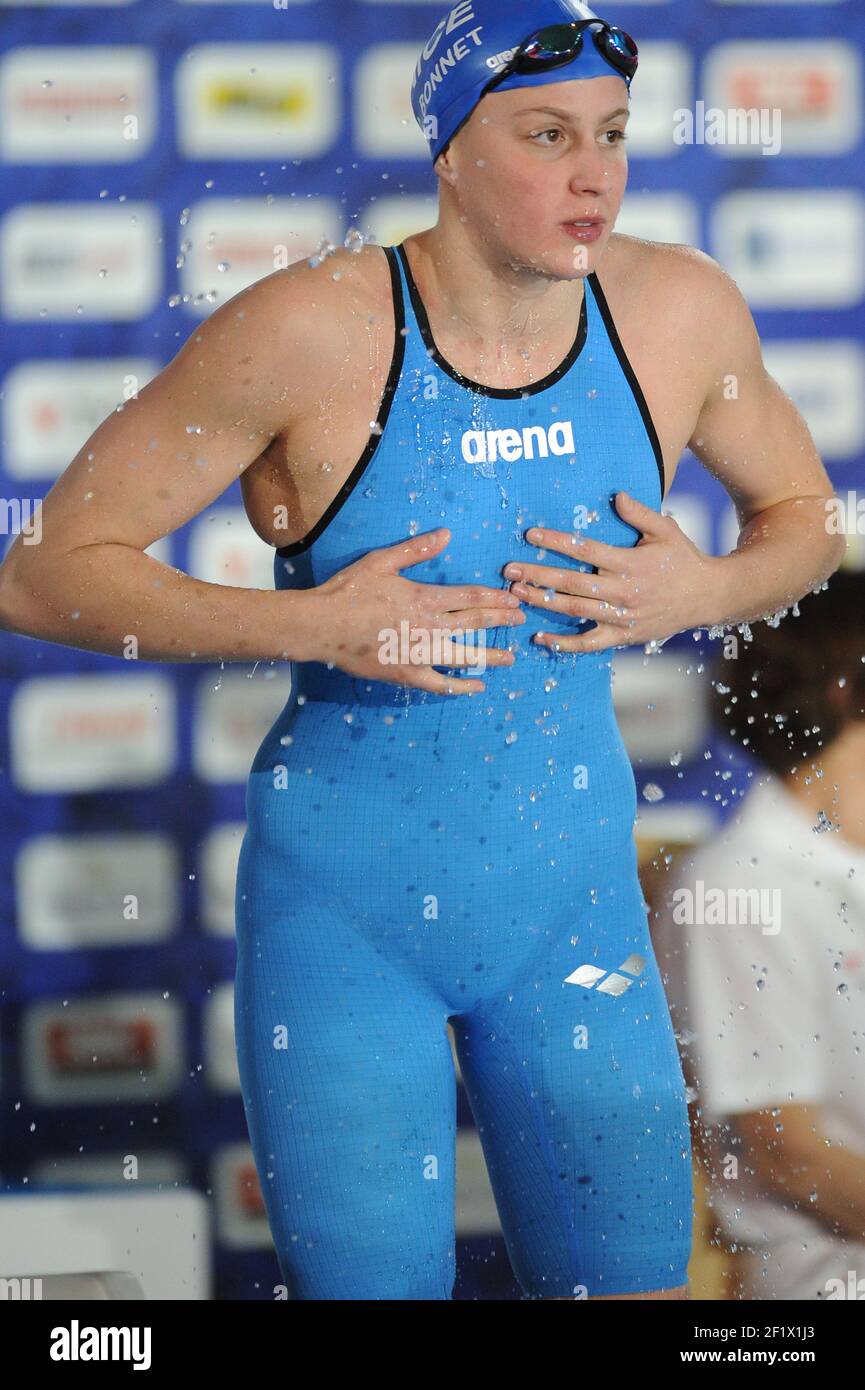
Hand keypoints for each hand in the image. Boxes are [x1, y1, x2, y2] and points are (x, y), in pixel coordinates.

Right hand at [308, 527, 525, 694]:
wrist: (321, 626)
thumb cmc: (348, 591)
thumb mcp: (381, 561)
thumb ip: (415, 549)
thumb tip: (446, 534)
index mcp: (423, 598)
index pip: (469, 597)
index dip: (493, 598)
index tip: (512, 599)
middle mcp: (427, 627)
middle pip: (473, 624)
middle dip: (500, 621)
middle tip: (521, 620)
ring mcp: (418, 653)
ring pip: (464, 655)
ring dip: (490, 655)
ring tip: (510, 658)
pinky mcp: (406, 673)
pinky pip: (440, 683)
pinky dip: (461, 686)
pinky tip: (478, 687)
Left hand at [503, 492, 719, 653]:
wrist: (707, 597)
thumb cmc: (683, 559)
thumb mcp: (666, 530)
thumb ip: (639, 514)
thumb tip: (616, 496)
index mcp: (630, 563)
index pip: (586, 550)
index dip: (556, 543)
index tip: (530, 535)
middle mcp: (623, 591)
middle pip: (572, 584)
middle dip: (538, 576)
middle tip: (509, 570)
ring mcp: (622, 617)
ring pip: (576, 611)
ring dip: (544, 604)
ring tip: (517, 595)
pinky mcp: (624, 636)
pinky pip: (590, 644)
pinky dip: (565, 644)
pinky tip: (541, 638)